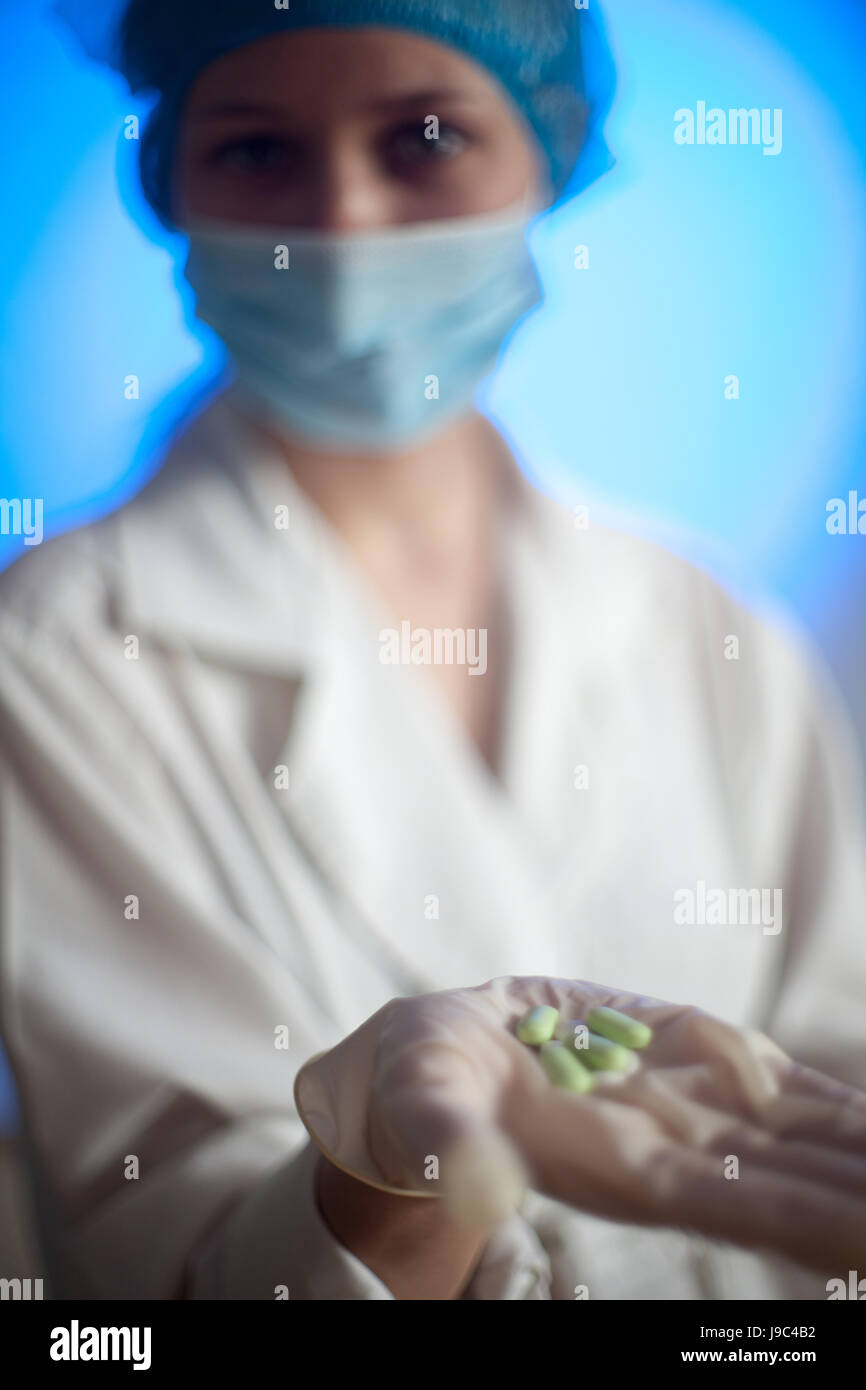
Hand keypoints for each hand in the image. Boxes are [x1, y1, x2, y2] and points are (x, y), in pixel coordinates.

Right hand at [295, 976, 865, 1273]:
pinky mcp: (671, 1049)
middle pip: (788, 1178)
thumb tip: (479, 1197)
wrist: (429, 1055)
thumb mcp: (420, 1113)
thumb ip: (450, 1146)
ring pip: (792, 1132)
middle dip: (855, 1189)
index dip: (806, 1217)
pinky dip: (822, 1098)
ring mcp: (677, 1100)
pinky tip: (862, 1113)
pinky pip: (763, 1077)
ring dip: (856, 1147)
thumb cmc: (413, 1097)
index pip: (732, 1202)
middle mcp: (664, 1146)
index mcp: (613, 1168)